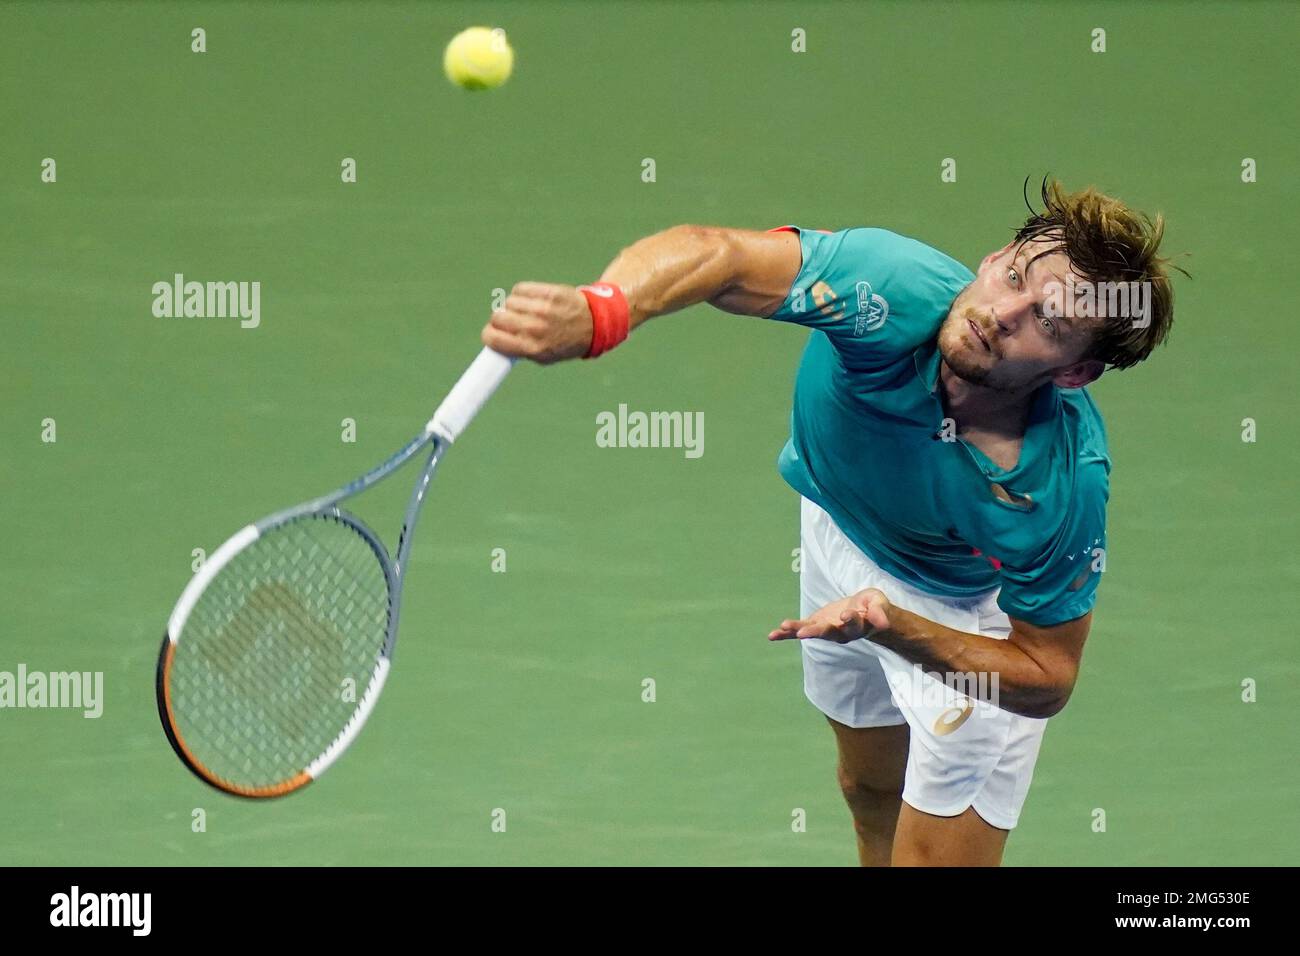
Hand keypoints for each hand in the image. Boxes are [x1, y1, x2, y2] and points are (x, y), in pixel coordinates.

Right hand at [480, 281, 595, 364]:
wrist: (595, 324)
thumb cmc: (566, 343)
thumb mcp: (544, 356)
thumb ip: (519, 350)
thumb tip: (494, 340)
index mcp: (533, 348)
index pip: (493, 338)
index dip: (489, 335)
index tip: (492, 334)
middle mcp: (536, 329)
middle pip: (497, 317)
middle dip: (498, 320)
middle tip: (508, 322)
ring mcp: (543, 309)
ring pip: (508, 302)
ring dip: (512, 306)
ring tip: (524, 311)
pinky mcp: (549, 293)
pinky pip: (520, 289)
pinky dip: (521, 293)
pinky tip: (529, 299)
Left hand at [768, 588, 892, 643]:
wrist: (865, 612)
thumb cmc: (873, 607)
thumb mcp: (878, 603)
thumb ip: (879, 612)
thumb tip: (884, 622)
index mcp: (858, 625)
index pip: (854, 623)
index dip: (850, 619)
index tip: (846, 614)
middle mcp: (841, 632)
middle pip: (828, 632)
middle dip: (815, 632)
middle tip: (803, 633)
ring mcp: (827, 630)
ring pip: (811, 631)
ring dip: (796, 630)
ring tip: (782, 628)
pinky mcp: (816, 625)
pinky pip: (800, 629)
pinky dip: (786, 633)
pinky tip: (772, 635)